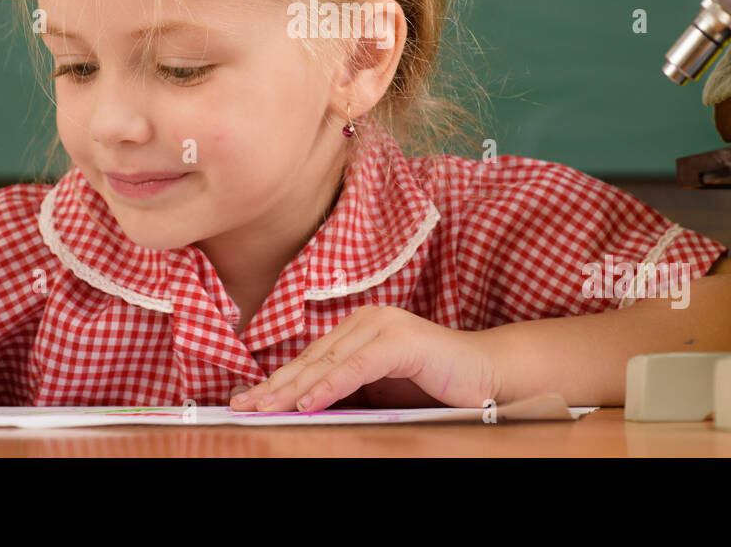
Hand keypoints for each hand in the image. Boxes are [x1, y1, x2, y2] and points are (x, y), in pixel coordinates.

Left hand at [229, 305, 502, 412]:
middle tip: (242, 407)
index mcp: (358, 330)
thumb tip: (302, 409)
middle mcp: (366, 320)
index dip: (277, 382)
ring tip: (265, 408)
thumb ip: (346, 393)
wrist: (489, 378)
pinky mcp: (400, 340)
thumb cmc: (436, 387)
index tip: (246, 403)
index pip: (309, 360)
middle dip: (275, 386)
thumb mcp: (380, 393)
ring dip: (294, 389)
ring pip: (328, 361)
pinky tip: (308, 403)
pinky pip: (357, 366)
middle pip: (311, 359)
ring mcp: (383, 326)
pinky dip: (331, 385)